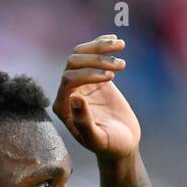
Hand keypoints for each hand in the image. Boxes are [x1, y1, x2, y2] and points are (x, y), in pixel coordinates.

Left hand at [52, 35, 140, 160]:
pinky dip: (102, 45)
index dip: (88, 73)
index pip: (68, 78)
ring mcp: (81, 83)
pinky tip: (116, 40)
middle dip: (97, 59)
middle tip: (120, 66)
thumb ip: (83, 122)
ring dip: (100, 47)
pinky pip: (93, 55)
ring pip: (82, 54)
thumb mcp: (98, 139)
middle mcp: (67, 92)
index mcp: (63, 106)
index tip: (111, 78)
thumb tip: (75, 97)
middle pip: (74, 62)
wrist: (122, 145)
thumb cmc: (109, 146)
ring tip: (120, 45)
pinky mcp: (94, 78)